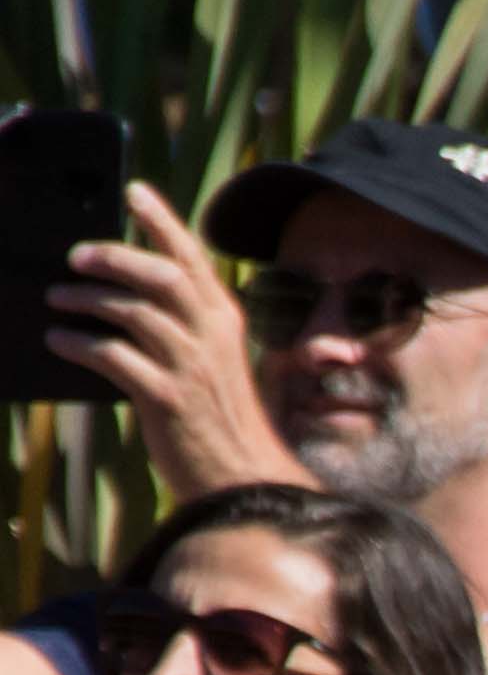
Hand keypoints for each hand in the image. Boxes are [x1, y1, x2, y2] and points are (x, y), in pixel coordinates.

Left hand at [55, 187, 302, 499]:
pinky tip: (59, 340)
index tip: (134, 191)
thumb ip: (181, 329)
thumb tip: (123, 299)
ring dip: (87, 299)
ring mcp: (190, 368)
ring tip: (57, 298)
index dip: (162, 220)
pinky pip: (112, 356)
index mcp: (224, 323)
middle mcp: (210, 339)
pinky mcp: (165, 398)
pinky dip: (78, 343)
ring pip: (132, 311)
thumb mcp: (213, 365)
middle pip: (161, 275)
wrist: (243, 482)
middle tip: (76, 256)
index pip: (192, 258)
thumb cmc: (221, 423)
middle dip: (114, 257)